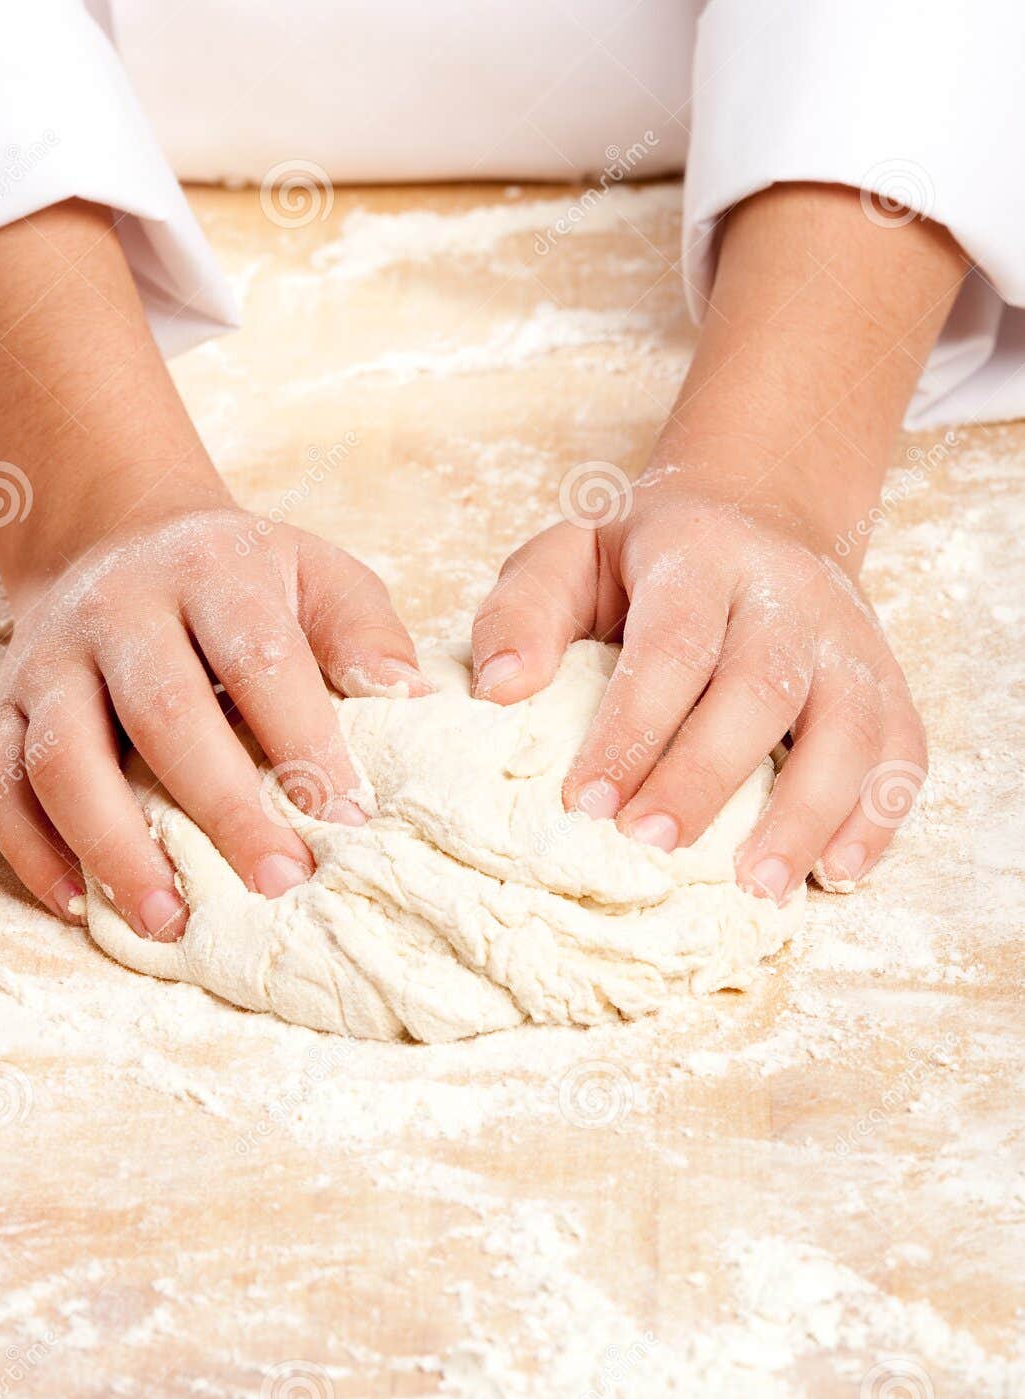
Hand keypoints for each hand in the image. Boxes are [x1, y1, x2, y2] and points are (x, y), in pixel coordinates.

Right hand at [0, 508, 428, 938]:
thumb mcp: (314, 572)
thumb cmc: (239, 578)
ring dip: (115, 846)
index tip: (349, 817)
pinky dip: (31, 852)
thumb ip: (362, 632)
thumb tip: (410, 700)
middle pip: (163, 713)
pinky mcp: (2, 704)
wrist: (113, 535)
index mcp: (212, 571)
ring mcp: (50, 660)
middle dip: (221, 807)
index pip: (260, 657)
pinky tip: (82, 907)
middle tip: (279, 884)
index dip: (303, 738)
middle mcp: (120, 611)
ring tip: (171, 921)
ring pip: (63, 757)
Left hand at [470, 473, 925, 899]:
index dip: (631, 727)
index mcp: (699, 555)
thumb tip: (496, 690)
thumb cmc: (646, 556)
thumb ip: (522, 612)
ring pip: (850, 725)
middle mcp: (786, 592)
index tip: (584, 804)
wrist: (760, 510)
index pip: (671, 645)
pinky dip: (880, 813)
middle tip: (652, 848)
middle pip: (761, 687)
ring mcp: (847, 637)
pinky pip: (903, 748)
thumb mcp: (569, 554)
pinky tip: (839, 871)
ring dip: (808, 812)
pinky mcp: (886, 678)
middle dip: (706, 776)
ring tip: (758, 888)